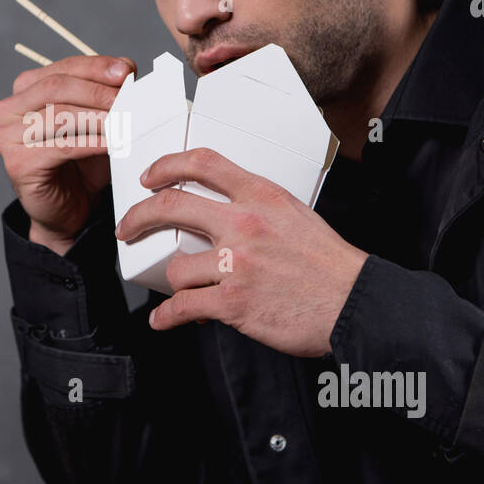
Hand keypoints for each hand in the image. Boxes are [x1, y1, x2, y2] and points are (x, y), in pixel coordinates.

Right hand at [0, 54, 135, 252]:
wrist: (69, 210)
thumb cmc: (83, 163)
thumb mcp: (96, 120)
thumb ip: (105, 92)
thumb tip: (126, 68)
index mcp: (24, 90)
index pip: (61, 68)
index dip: (95, 67)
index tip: (126, 71)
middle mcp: (7, 110)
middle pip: (56, 87)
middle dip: (97, 91)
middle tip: (130, 98)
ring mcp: (7, 137)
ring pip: (59, 116)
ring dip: (98, 117)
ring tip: (126, 120)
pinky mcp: (17, 164)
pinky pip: (62, 147)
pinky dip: (93, 142)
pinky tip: (115, 142)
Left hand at [114, 147, 368, 356]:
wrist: (355, 303)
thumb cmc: (330, 265)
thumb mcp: (296, 216)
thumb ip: (258, 209)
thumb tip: (224, 217)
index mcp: (262, 196)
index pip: (204, 163)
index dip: (168, 164)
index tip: (150, 177)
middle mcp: (244, 224)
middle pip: (171, 206)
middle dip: (138, 216)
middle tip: (127, 228)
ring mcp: (236, 264)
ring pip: (176, 268)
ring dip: (174, 283)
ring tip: (179, 291)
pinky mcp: (233, 303)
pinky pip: (183, 307)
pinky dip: (168, 317)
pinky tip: (164, 320)